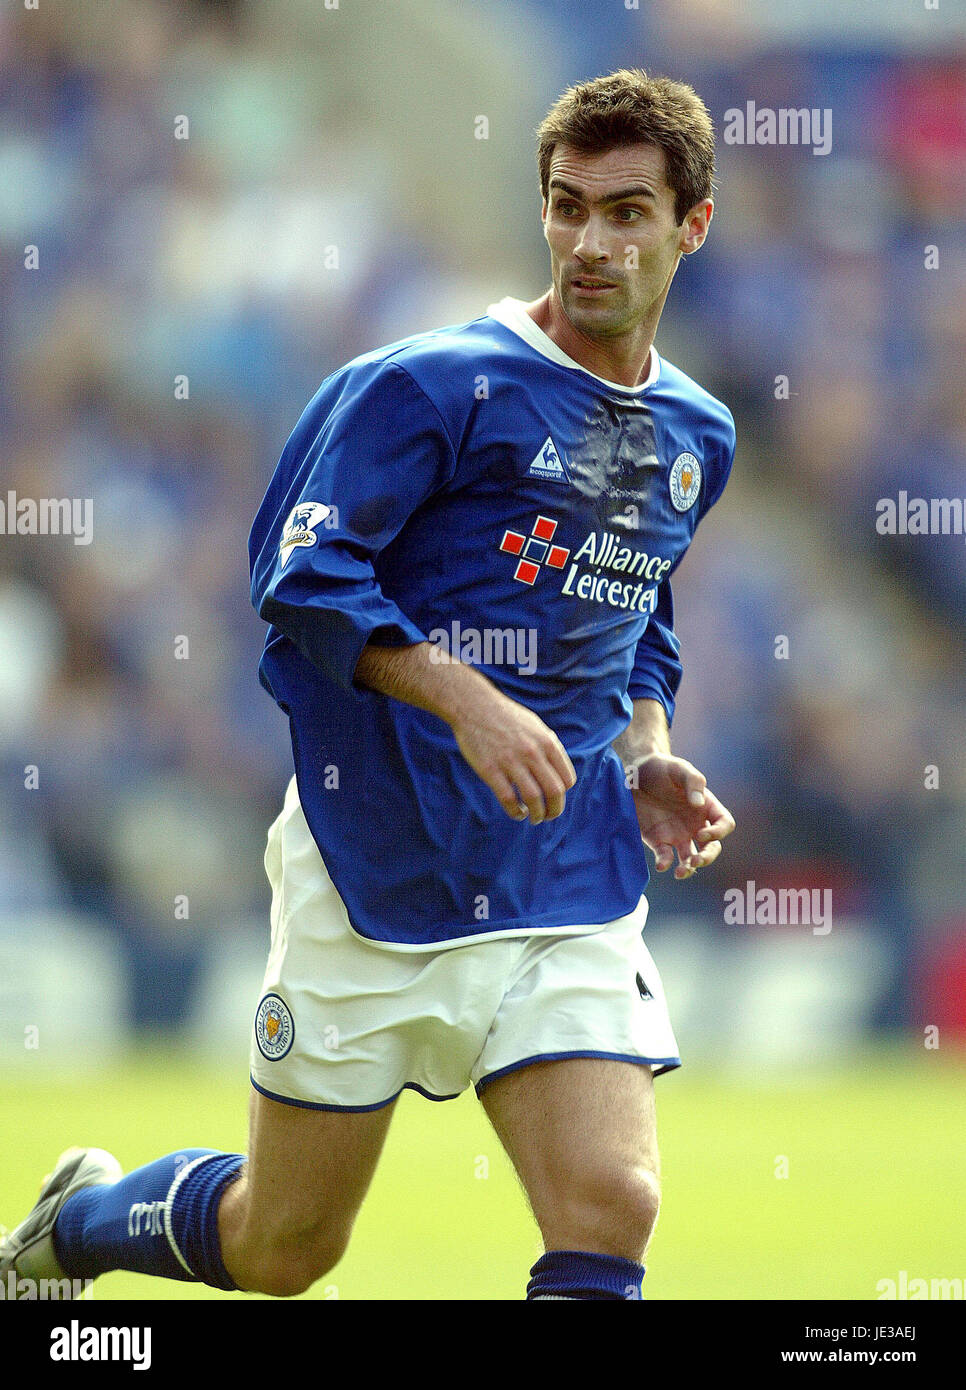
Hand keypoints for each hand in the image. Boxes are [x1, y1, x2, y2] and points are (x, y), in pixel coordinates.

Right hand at [451, 695, 576, 822]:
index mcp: (547, 742)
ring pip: (534, 799)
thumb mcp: (535, 725)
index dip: (563, 793)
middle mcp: (532, 753)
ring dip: (537, 815)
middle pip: (555, 792)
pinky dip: (516, 812)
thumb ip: (549, 746)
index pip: (567, 779)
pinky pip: (508, 799)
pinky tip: (517, 813)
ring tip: (534, 818)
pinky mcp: (490, 770)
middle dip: (555, 810)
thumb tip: (558, 769)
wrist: (474, 706)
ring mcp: (511, 762)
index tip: (554, 797)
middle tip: (548, 816)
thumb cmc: (506, 717)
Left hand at [628, 753, 734, 878]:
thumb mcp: (679, 768)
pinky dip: (665, 863)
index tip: (701, 833)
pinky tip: (661, 865)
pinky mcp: (658, 840)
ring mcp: (677, 834)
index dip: (718, 833)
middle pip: (711, 848)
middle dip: (707, 857)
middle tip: (695, 860)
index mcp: (706, 807)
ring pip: (690, 859)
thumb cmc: (661, 767)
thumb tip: (699, 804)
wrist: (634, 772)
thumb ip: (693, 782)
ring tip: (681, 873)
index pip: (724, 824)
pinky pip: (665, 857)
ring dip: (689, 869)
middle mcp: (695, 824)